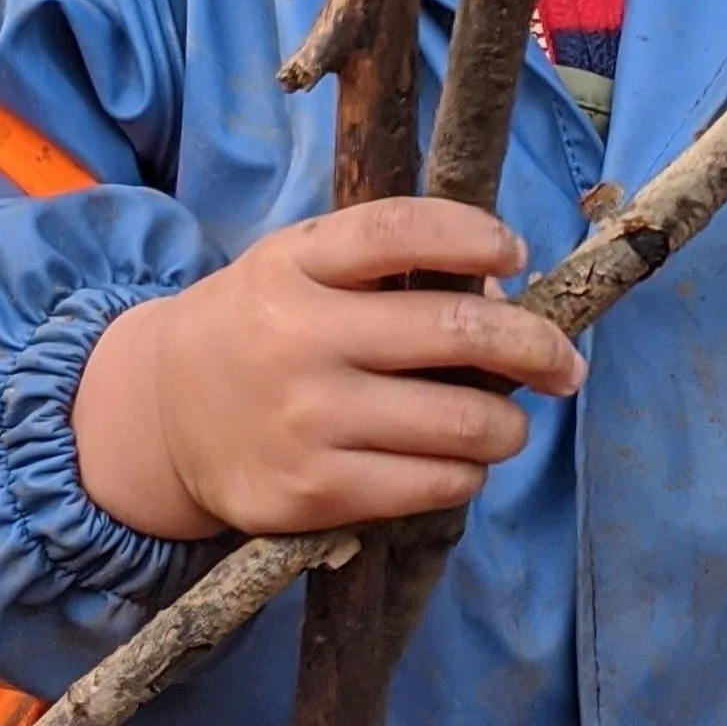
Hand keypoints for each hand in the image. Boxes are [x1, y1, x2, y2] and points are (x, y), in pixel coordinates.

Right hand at [72, 200, 586, 539]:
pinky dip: (467, 471)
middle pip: (455, 333)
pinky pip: (430, 485)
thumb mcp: (302, 267)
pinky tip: (462, 460)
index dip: (474, 236)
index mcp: (296, 263)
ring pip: (459, 422)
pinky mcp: (312, 494)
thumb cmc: (262, 325)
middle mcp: (299, 337)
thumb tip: (506, 300)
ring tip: (509, 420)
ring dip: (508, 423)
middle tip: (565, 362)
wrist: (162, 415)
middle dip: (536, 348)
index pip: (400, 231)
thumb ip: (390, 268)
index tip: (516, 255)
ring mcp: (306, 420)